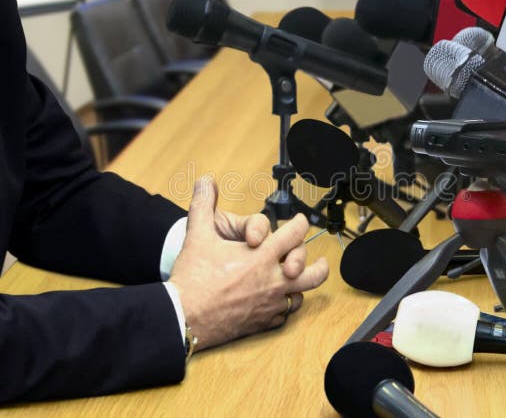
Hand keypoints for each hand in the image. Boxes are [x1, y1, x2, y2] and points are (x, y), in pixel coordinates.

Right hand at [168, 177, 328, 349]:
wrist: (183, 316)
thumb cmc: (193, 276)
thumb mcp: (197, 235)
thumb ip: (204, 204)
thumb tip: (205, 181)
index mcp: (262, 255)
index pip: (294, 235)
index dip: (301, 225)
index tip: (301, 223)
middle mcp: (273, 280)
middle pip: (312, 273)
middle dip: (321, 265)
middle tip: (322, 262)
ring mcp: (270, 304)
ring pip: (299, 297)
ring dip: (300, 288)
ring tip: (298, 283)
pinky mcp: (262, 323)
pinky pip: (283, 315)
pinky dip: (282, 307)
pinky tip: (276, 304)